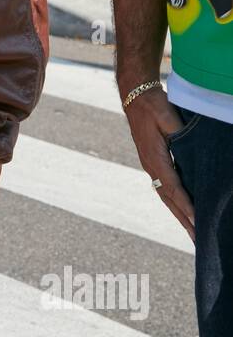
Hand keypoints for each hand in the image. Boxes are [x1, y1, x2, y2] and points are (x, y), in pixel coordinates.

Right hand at [122, 86, 194, 241]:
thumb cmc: (154, 105)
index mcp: (156, 159)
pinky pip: (165, 188)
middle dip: (185, 221)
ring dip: (180, 215)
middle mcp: (151, 167)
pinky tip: (182, 209)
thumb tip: (192, 150)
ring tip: (193, 232)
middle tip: (198, 240)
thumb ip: (179, 134)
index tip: (199, 222)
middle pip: (170, 200)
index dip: (188, 206)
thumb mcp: (168, 117)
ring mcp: (151, 166)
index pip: (175, 189)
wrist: (136, 96)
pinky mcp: (153, 163)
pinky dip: (175, 202)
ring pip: (167, 197)